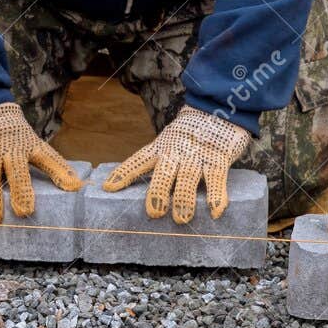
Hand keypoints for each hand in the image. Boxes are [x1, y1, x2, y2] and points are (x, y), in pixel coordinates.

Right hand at [0, 102, 82, 222]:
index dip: (60, 171)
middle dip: (21, 189)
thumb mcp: (31, 142)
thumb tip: (76, 186)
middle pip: (17, 168)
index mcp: (29, 144)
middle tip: (24, 211)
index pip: (48, 156)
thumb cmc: (11, 134)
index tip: (73, 187)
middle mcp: (9, 146)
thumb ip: (50, 163)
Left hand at [102, 106, 251, 223]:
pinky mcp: (218, 159)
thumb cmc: (189, 133)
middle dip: (158, 191)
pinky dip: (217, 196)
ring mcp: (198, 156)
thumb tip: (149, 192)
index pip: (139, 160)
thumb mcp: (169, 140)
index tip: (108, 187)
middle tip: (154, 212)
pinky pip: (217, 179)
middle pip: (164, 172)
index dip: (124, 173)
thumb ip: (161, 160)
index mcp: (161, 147)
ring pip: (188, 177)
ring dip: (185, 199)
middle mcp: (177, 152)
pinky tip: (215, 211)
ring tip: (181, 219)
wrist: (217, 108)